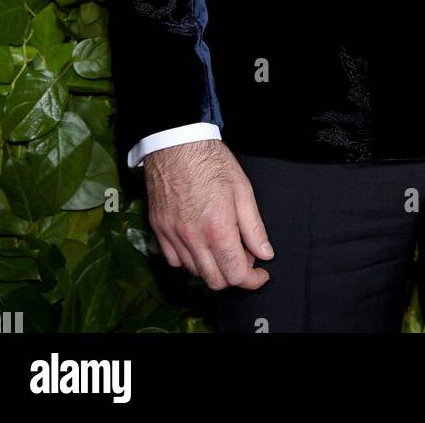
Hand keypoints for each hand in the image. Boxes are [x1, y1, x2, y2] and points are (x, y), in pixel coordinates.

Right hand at [144, 139, 273, 290]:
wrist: (176, 143)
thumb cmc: (211, 161)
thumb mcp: (242, 189)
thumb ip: (254, 227)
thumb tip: (265, 253)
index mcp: (217, 228)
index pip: (236, 275)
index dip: (253, 280)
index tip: (261, 273)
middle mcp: (192, 238)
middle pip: (215, 281)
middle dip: (234, 276)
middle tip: (244, 255)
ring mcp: (172, 236)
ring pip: (195, 273)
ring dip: (213, 267)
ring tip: (223, 244)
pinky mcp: (159, 231)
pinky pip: (174, 261)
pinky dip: (190, 260)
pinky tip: (200, 243)